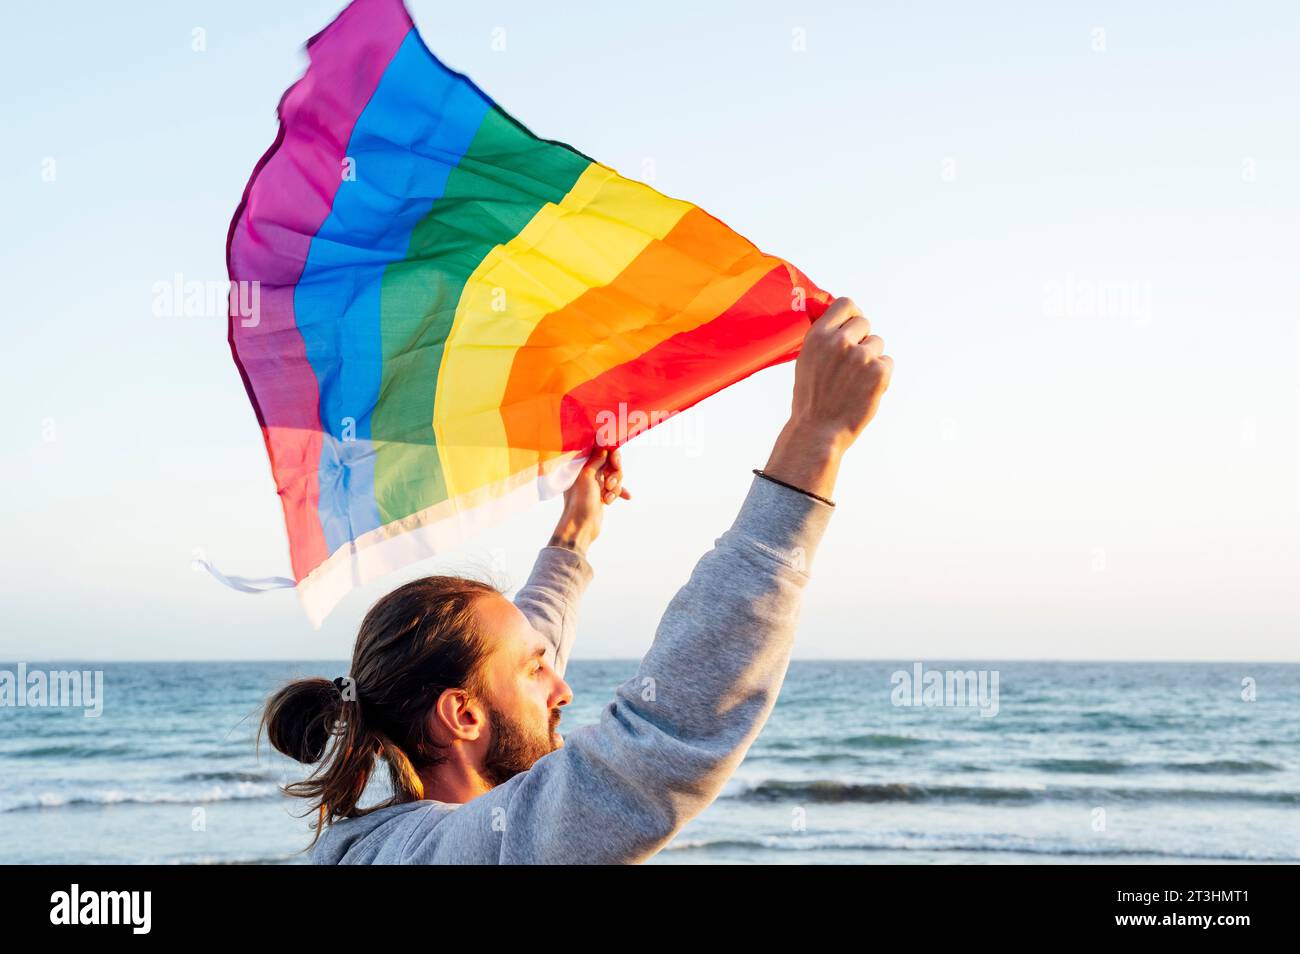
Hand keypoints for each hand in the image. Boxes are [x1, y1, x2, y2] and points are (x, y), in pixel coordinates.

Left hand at [549, 447, 630, 553]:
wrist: (581, 526)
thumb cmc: (580, 500)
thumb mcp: (587, 475)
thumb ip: (596, 460)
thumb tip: (604, 448)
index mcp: (582, 465)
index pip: (601, 451)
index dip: (611, 455)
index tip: (616, 463)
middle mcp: (588, 472)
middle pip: (611, 464)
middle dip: (614, 474)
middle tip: (609, 484)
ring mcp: (596, 484)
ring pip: (615, 477)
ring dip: (615, 487)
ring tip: (607, 497)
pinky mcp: (601, 495)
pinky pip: (615, 489)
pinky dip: (618, 493)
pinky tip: (628, 497)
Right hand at [764, 297, 892, 498]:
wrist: (818, 430)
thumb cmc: (811, 398)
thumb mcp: (807, 360)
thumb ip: (824, 339)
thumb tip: (845, 321)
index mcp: (818, 336)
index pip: (845, 304)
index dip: (851, 315)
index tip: (852, 327)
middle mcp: (840, 342)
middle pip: (864, 322)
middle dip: (861, 339)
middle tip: (852, 363)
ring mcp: (861, 357)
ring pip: (877, 343)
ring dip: (871, 359)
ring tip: (854, 381)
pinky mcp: (879, 372)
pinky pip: (888, 362)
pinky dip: (881, 375)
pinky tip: (864, 390)